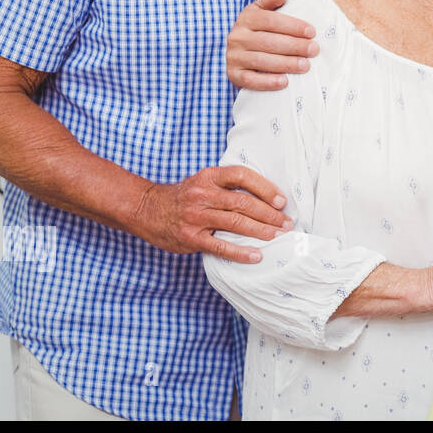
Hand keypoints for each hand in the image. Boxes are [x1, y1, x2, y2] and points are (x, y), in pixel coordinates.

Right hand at [130, 165, 292, 262]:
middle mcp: (203, 194)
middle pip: (243, 203)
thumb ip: (227, 186)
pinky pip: (220, 246)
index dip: (265, 188)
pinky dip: (241, 252)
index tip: (281, 201)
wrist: (146, 209)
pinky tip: (257, 255)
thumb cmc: (183, 196)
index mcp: (209, 176)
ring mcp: (196, 216)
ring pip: (236, 223)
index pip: (242, 176)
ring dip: (261, 231)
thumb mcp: (203, 181)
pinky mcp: (191, 238)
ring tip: (279, 236)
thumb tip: (265, 197)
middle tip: (287, 223)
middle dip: (270, 214)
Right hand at [226, 0, 319, 90]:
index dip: (292, 26)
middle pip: (268, 41)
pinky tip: (285, 82)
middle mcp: (236, 36)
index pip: (270, 20)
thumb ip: (271, 0)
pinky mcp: (233, 74)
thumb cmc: (262, 29)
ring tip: (305, 66)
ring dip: (285, 64)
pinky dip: (267, 82)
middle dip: (294, 46)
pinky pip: (250, 80)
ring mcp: (233, 56)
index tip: (312, 32)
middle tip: (314, 50)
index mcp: (246, 18)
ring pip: (261, 60)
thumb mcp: (263, 11)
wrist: (242, 52)